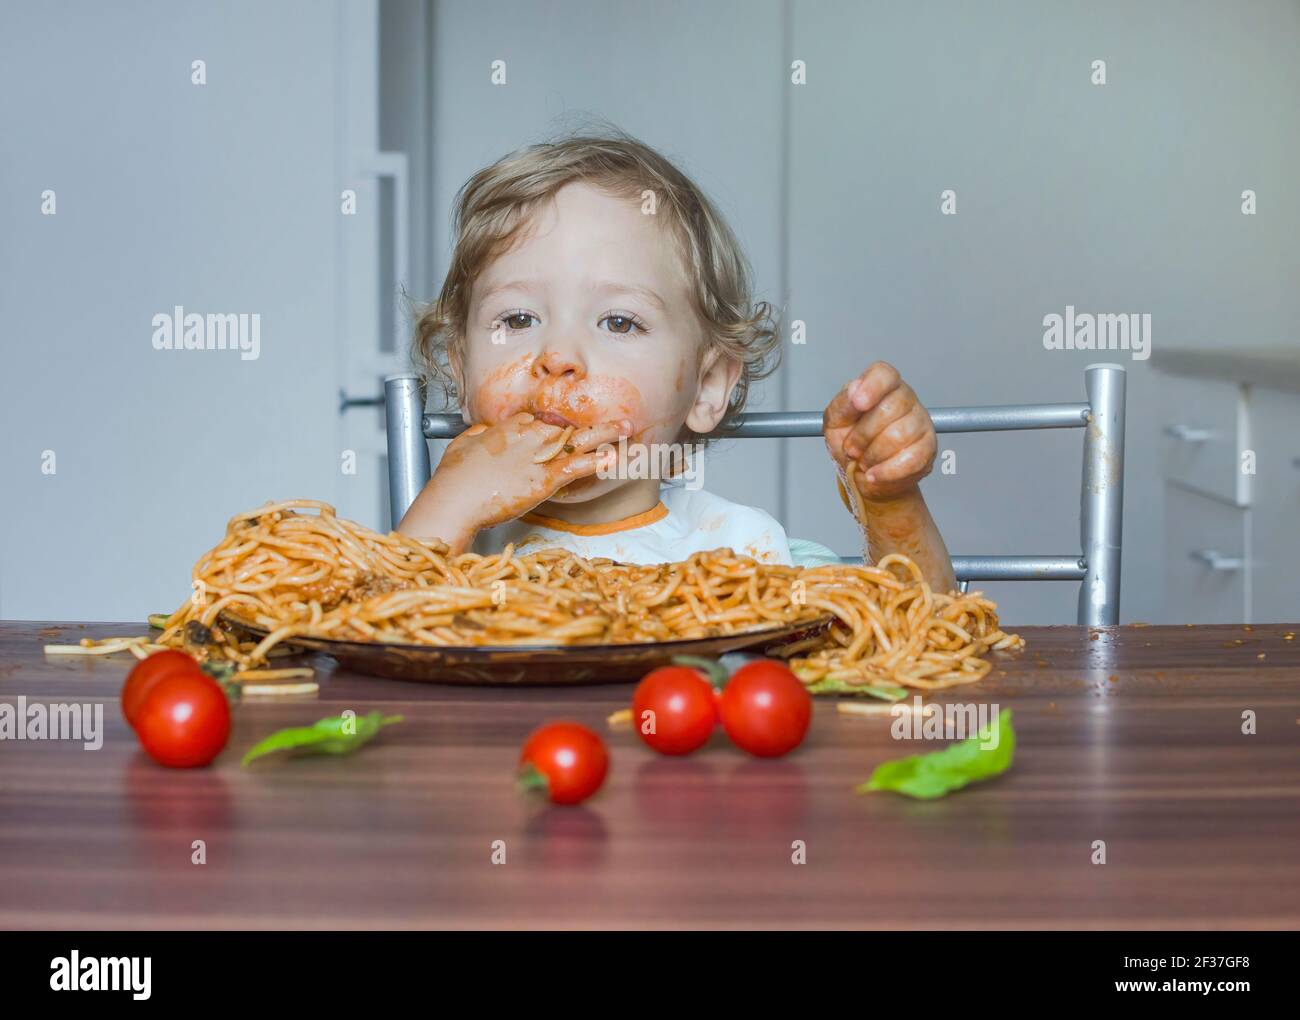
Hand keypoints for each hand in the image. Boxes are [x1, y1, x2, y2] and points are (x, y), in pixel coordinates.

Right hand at [398, 412, 630, 548]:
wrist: (455, 499)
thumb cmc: (454, 477)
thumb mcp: (462, 445)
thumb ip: (477, 435)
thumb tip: (483, 431)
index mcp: (509, 427)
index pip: (540, 419)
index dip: (556, 426)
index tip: (566, 430)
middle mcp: (528, 436)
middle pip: (568, 425)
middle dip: (594, 423)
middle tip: (618, 421)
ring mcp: (539, 456)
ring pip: (581, 440)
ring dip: (608, 434)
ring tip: (628, 429)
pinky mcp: (545, 479)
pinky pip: (579, 466)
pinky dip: (598, 461)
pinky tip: (614, 458)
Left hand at [823, 361, 936, 501]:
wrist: (864, 475)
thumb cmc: (852, 444)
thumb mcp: (835, 423)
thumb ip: (841, 404)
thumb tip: (854, 390)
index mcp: (882, 387)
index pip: (884, 374)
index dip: (872, 386)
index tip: (858, 403)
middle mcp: (905, 399)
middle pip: (891, 408)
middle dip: (863, 434)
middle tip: (851, 448)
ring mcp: (920, 423)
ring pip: (900, 435)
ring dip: (873, 454)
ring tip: (864, 460)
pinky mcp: (927, 449)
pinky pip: (912, 459)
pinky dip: (887, 471)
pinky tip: (874, 473)